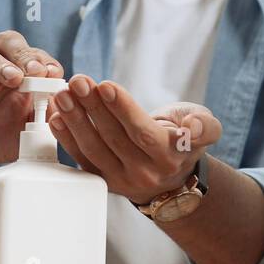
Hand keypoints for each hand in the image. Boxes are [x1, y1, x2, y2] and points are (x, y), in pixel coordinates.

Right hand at [0, 30, 64, 175]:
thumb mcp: (26, 129)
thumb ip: (45, 115)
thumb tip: (65, 102)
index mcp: (14, 68)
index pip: (32, 53)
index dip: (44, 60)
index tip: (55, 73)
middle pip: (8, 42)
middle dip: (25, 55)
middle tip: (36, 72)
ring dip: (1, 64)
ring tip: (14, 79)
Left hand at [47, 75, 222, 203]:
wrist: (171, 175)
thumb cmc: (183, 140)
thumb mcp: (206, 128)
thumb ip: (205, 127)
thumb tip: (192, 127)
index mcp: (171, 156)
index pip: (143, 132)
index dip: (123, 109)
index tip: (106, 86)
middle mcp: (146, 173)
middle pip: (114, 138)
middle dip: (93, 106)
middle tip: (79, 81)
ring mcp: (122, 180)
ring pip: (94, 149)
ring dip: (75, 120)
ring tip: (64, 95)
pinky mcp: (103, 181)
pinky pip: (81, 158)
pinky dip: (66, 137)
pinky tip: (57, 116)